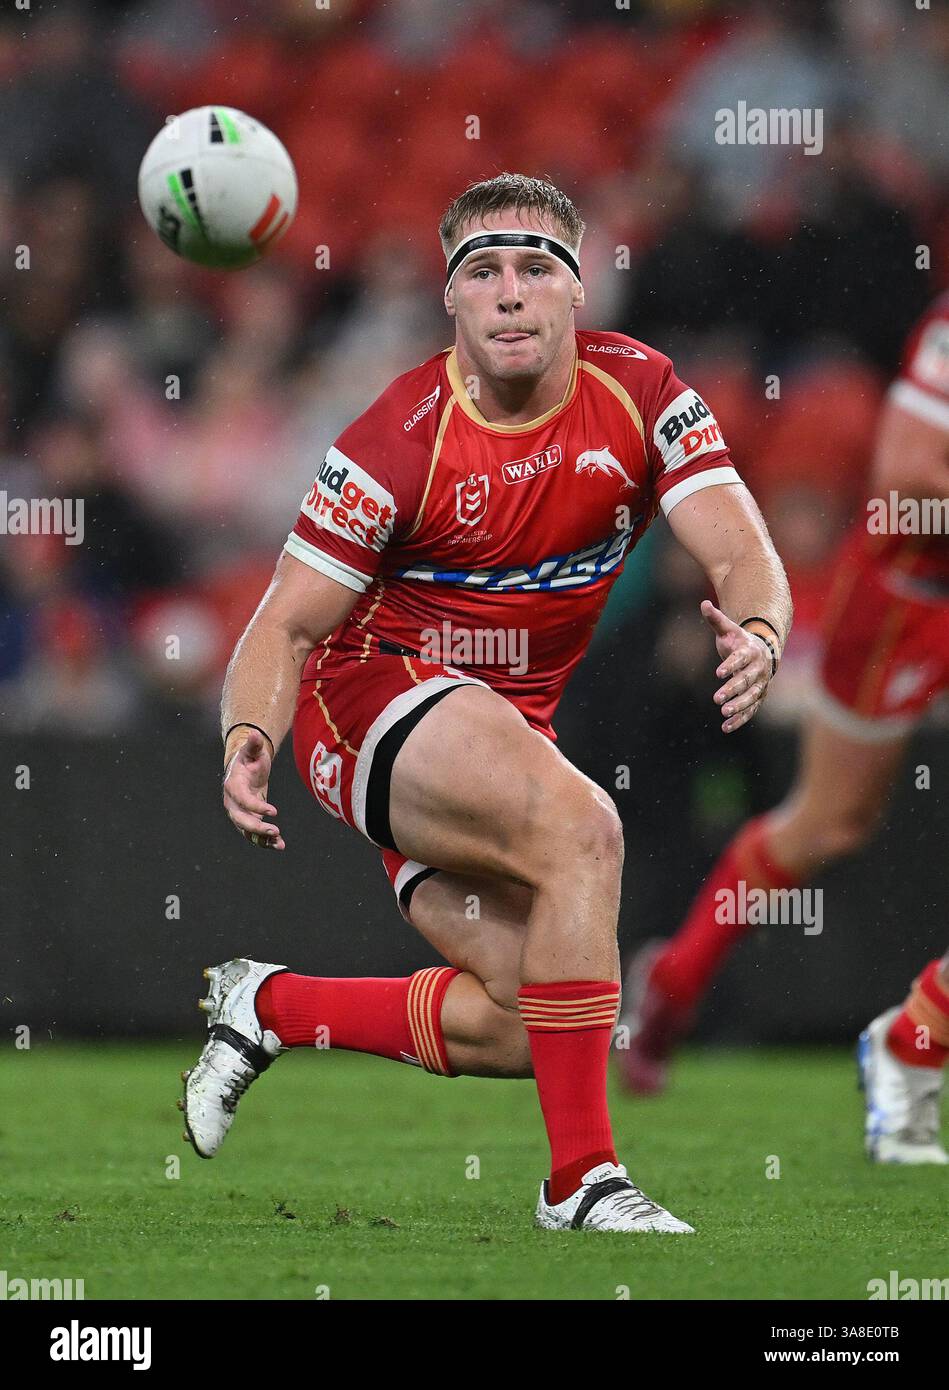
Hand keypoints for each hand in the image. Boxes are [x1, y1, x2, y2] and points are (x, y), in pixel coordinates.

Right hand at [222, 729, 284, 848]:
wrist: (246, 770)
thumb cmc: (250, 759)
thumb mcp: (253, 751)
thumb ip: (254, 744)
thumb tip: (255, 733)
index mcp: (233, 785)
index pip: (242, 799)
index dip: (256, 806)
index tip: (274, 811)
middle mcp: (232, 802)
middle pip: (240, 819)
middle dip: (257, 827)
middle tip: (275, 830)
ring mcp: (238, 813)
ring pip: (246, 830)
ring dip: (261, 839)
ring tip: (279, 843)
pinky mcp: (247, 820)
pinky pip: (253, 834)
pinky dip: (264, 841)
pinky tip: (279, 845)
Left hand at [701, 600, 771, 733]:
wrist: (762, 651)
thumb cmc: (740, 641)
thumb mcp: (729, 630)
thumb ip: (716, 619)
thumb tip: (704, 604)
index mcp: (750, 651)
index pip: (740, 659)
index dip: (730, 665)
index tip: (718, 673)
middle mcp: (758, 669)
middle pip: (746, 681)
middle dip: (733, 690)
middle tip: (717, 700)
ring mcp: (760, 685)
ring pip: (751, 698)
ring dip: (738, 706)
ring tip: (723, 713)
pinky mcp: (757, 698)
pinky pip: (750, 710)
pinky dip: (740, 719)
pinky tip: (726, 727)